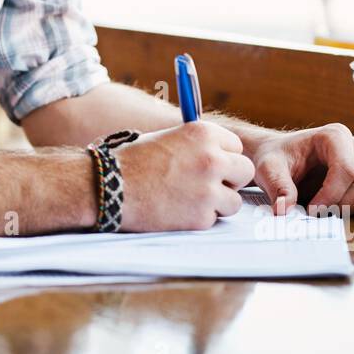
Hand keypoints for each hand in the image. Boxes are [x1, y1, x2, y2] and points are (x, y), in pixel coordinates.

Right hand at [114, 122, 255, 231]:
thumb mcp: (169, 138)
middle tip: (208, 185)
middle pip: (244, 171)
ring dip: (218, 203)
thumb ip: (198, 145)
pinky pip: (215, 219)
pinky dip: (199, 218)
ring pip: (234, 201)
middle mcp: (212, 158)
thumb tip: (222, 153)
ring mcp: (208, 189)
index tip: (210, 164)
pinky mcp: (201, 216)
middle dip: (229, 180)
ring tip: (189, 199)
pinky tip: (177, 210)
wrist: (109, 186)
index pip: (237, 146)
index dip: (224, 157)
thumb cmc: (134, 161)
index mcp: (203, 133)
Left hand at [250, 124, 353, 215]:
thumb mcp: (268, 169)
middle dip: (344, 204)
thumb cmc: (277, 159)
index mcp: (334, 136)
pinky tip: (338, 207)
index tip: (311, 211)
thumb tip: (284, 210)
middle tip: (318, 213)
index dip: (331, 196)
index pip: (346, 169)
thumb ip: (276, 186)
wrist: (281, 158)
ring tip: (326, 209)